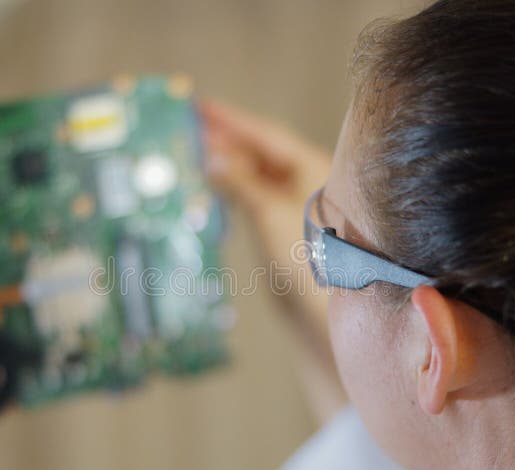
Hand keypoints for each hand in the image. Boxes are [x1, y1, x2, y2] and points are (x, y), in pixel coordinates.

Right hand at [202, 101, 345, 421]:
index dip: (233, 121)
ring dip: (229, 165)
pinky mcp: (287, 231)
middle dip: (227, 140)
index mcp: (311, 170)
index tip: (203, 107)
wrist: (323, 317)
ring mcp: (297, 208)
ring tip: (195, 152)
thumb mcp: (269, 214)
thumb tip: (214, 158)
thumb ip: (241, 183)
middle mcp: (307, 184)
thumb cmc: (309, 264)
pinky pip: (257, 199)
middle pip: (261, 153)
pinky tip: (216, 186)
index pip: (266, 136)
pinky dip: (235, 189)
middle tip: (191, 128)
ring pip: (258, 177)